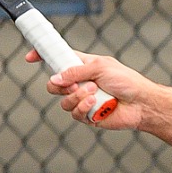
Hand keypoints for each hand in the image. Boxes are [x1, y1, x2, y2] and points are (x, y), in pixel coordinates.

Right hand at [27, 50, 154, 130]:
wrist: (141, 103)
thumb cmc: (127, 81)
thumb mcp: (100, 67)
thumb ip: (75, 71)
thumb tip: (54, 79)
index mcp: (82, 66)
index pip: (58, 59)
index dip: (43, 57)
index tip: (30, 57)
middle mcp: (80, 83)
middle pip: (54, 84)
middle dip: (60, 85)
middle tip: (75, 84)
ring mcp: (83, 100)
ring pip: (63, 101)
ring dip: (77, 96)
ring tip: (94, 92)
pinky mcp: (88, 116)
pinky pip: (74, 113)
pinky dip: (83, 107)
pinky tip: (95, 104)